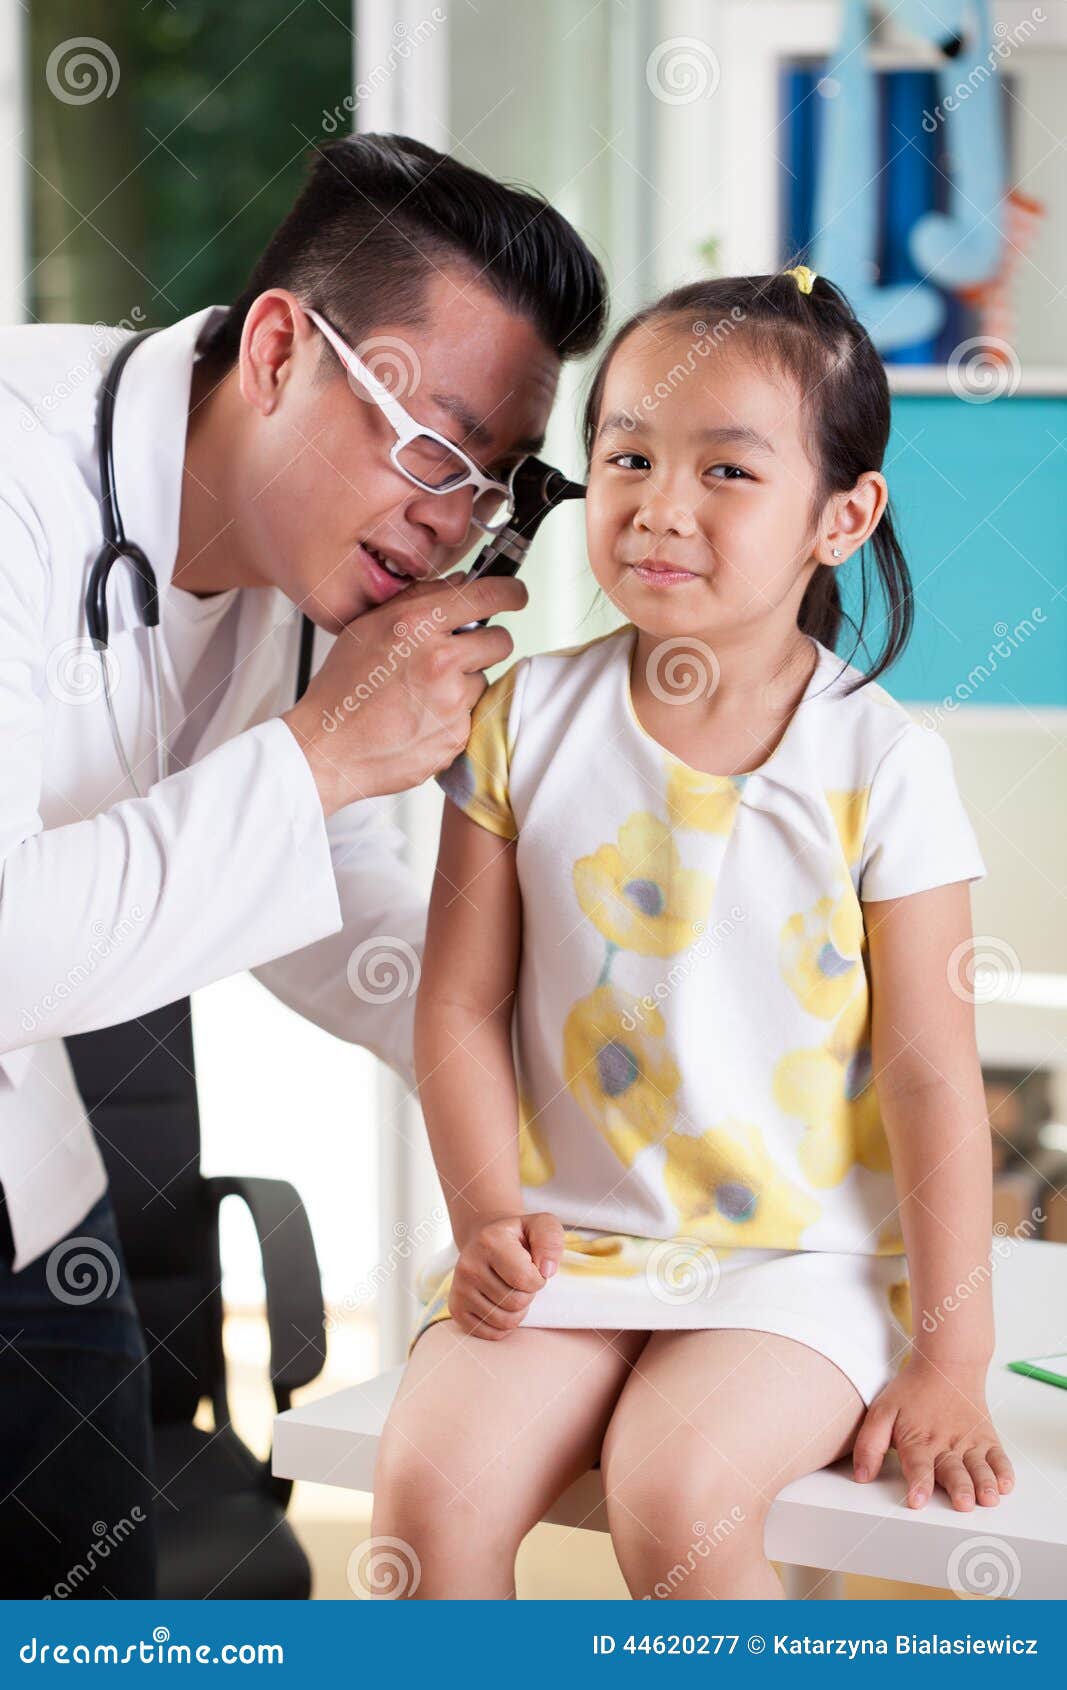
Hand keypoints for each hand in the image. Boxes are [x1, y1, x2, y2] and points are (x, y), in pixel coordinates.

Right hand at [281, 571, 527, 814]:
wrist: (328, 746)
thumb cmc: (342, 689)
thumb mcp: (369, 627)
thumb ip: (419, 600)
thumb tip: (461, 583)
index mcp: (417, 626)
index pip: (487, 596)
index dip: (510, 593)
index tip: (515, 595)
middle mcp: (440, 661)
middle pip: (499, 641)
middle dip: (484, 645)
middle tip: (455, 656)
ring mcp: (451, 701)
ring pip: (482, 681)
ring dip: (463, 684)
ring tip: (422, 694)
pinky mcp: (456, 735)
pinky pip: (470, 716)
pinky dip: (452, 716)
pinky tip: (419, 718)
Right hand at [448, 1212, 564, 1341]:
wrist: (486, 1241)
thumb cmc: (518, 1237)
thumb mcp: (541, 1226)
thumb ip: (551, 1241)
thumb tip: (546, 1270)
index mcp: (489, 1241)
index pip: (525, 1279)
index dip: (539, 1279)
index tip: (533, 1268)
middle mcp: (468, 1265)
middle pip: (515, 1303)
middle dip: (528, 1294)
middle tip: (521, 1278)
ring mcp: (460, 1289)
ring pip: (505, 1321)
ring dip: (518, 1311)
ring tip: (512, 1290)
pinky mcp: (456, 1308)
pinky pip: (492, 1333)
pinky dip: (504, 1325)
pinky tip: (502, 1304)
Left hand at [852, 1356, 1014, 1510]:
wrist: (948, 1364)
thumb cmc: (913, 1391)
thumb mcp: (882, 1411)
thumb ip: (870, 1444)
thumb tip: (861, 1475)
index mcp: (918, 1441)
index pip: (917, 1466)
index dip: (918, 1484)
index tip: (917, 1500)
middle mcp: (945, 1445)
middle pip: (953, 1471)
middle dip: (959, 1488)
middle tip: (963, 1503)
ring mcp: (969, 1443)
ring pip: (978, 1467)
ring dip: (984, 1484)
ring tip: (987, 1498)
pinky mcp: (987, 1440)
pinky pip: (999, 1457)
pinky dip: (1004, 1471)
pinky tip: (1005, 1484)